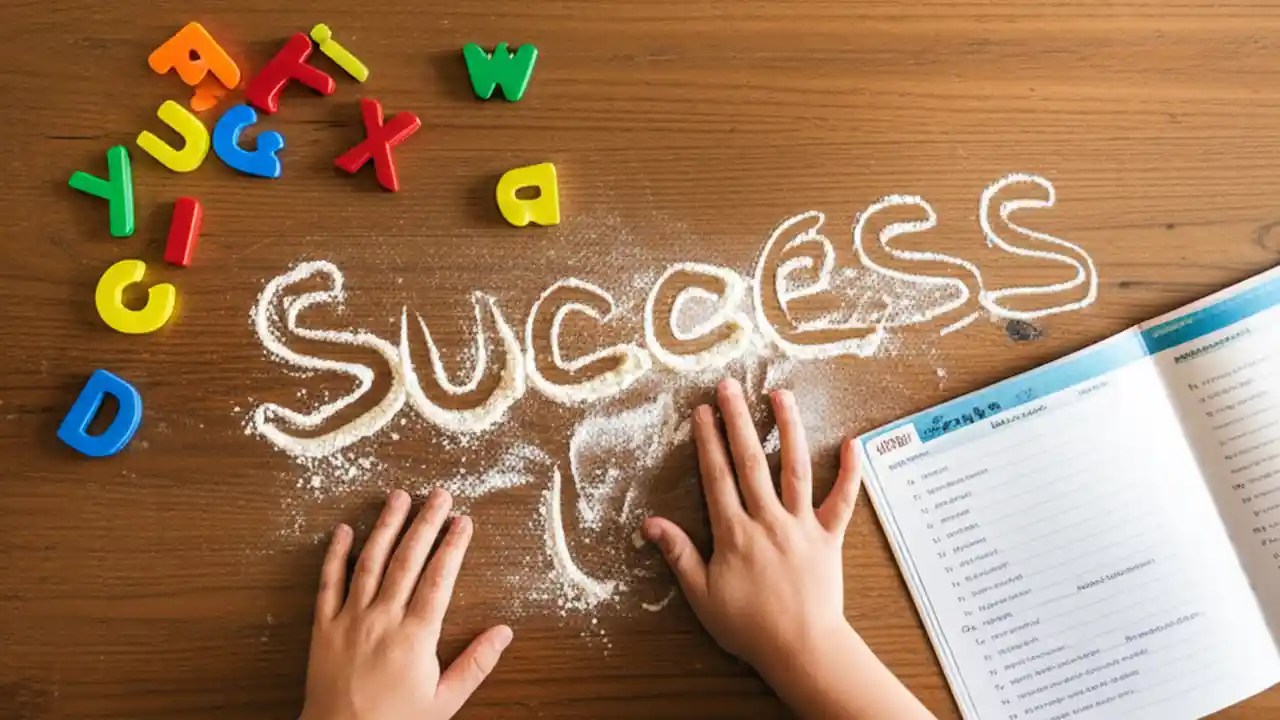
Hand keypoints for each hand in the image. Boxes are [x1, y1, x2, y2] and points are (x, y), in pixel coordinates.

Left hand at [300, 488, 513, 719]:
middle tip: (440, 495)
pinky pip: (328, 583)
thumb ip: (475, 664)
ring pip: (370, 562)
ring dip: (385, 526)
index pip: (439, 579)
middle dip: (426, 523)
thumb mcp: (445, 702)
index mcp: (415, 637)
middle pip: (407, 560)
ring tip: (398, 498)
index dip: (453, 546)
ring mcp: (350, 620)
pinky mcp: (324, 627)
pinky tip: (342, 531)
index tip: (463, 521)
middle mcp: (383, 620)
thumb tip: (504, 632)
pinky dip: (334, 554)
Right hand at [642, 379, 857, 672]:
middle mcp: (767, 521)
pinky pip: (842, 500)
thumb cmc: (748, 627)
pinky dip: (849, 472)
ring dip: (787, 429)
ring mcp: (800, 526)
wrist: (801, 649)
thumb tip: (651, 523)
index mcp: (734, 534)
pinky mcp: (828, 537)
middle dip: (737, 421)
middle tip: (729, 387)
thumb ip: (679, 554)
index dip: (707, 442)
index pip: (717, 478)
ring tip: (780, 395)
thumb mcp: (701, 594)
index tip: (702, 412)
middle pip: (749, 462)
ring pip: (794, 468)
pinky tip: (852, 442)